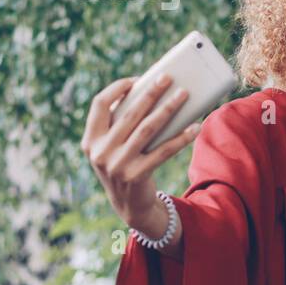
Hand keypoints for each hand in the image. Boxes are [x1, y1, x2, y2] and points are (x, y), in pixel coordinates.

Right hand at [81, 75, 197, 248]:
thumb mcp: (113, 148)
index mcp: (90, 140)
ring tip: (183, 95)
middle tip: (168, 78)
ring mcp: (117, 165)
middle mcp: (100, 152)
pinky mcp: (137, 175)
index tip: (137, 80)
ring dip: (168, 109)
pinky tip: (194, 127)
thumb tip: (152, 92)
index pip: (98, 105)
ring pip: (148, 129)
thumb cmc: (125, 166)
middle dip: (151, 93)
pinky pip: (164, 151)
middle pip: (129, 113)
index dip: (117, 89)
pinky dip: (181, 137)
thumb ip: (120, 126)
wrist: (129, 205)